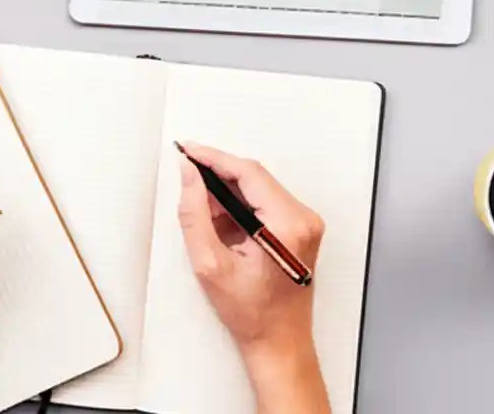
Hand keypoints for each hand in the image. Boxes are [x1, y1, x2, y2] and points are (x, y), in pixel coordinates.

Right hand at [176, 144, 330, 413]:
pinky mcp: (301, 229)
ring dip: (229, 192)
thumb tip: (190, 177)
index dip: (214, 159)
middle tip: (188, 176)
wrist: (279, 341)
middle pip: (255, 178)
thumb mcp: (210, 265)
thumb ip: (195, 215)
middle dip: (219, 175)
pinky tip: (221, 221)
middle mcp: (304, 219)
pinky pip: (266, 203)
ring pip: (259, 189)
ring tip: (202, 208)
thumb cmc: (252, 314)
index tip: (189, 151)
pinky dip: (241, 206)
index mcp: (288, 225)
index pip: (248, 173)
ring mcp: (306, 223)